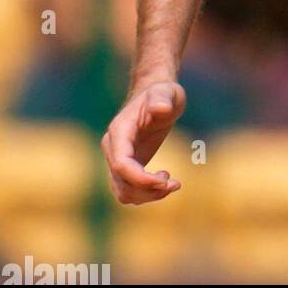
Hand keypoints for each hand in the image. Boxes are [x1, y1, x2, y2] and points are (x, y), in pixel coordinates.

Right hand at [101, 81, 186, 205]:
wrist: (157, 96)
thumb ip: (161, 99)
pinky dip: (146, 194)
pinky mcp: (127, 168)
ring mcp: (117, 160)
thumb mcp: (166, 92)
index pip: (121, 164)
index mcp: (119, 131)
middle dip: (149, 189)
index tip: (166, 179)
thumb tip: (160, 109)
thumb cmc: (162, 93)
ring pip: (123, 192)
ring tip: (172, 183)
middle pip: (122, 183)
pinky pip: (129, 190)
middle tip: (175, 183)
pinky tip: (165, 182)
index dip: (141, 178)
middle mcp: (113, 148)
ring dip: (148, 196)